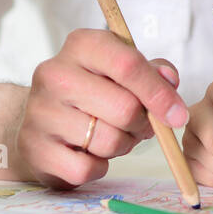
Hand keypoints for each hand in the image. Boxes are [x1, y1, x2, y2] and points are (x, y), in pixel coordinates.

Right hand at [16, 28, 187, 188]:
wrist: (38, 118)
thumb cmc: (92, 91)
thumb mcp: (122, 70)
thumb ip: (153, 71)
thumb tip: (169, 80)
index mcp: (81, 45)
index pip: (128, 64)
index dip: (159, 93)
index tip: (177, 114)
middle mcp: (54, 74)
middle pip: (124, 108)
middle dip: (142, 124)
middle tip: (138, 126)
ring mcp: (40, 112)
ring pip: (108, 140)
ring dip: (122, 145)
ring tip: (111, 135)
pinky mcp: (35, 149)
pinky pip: (87, 168)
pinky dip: (99, 166)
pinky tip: (89, 153)